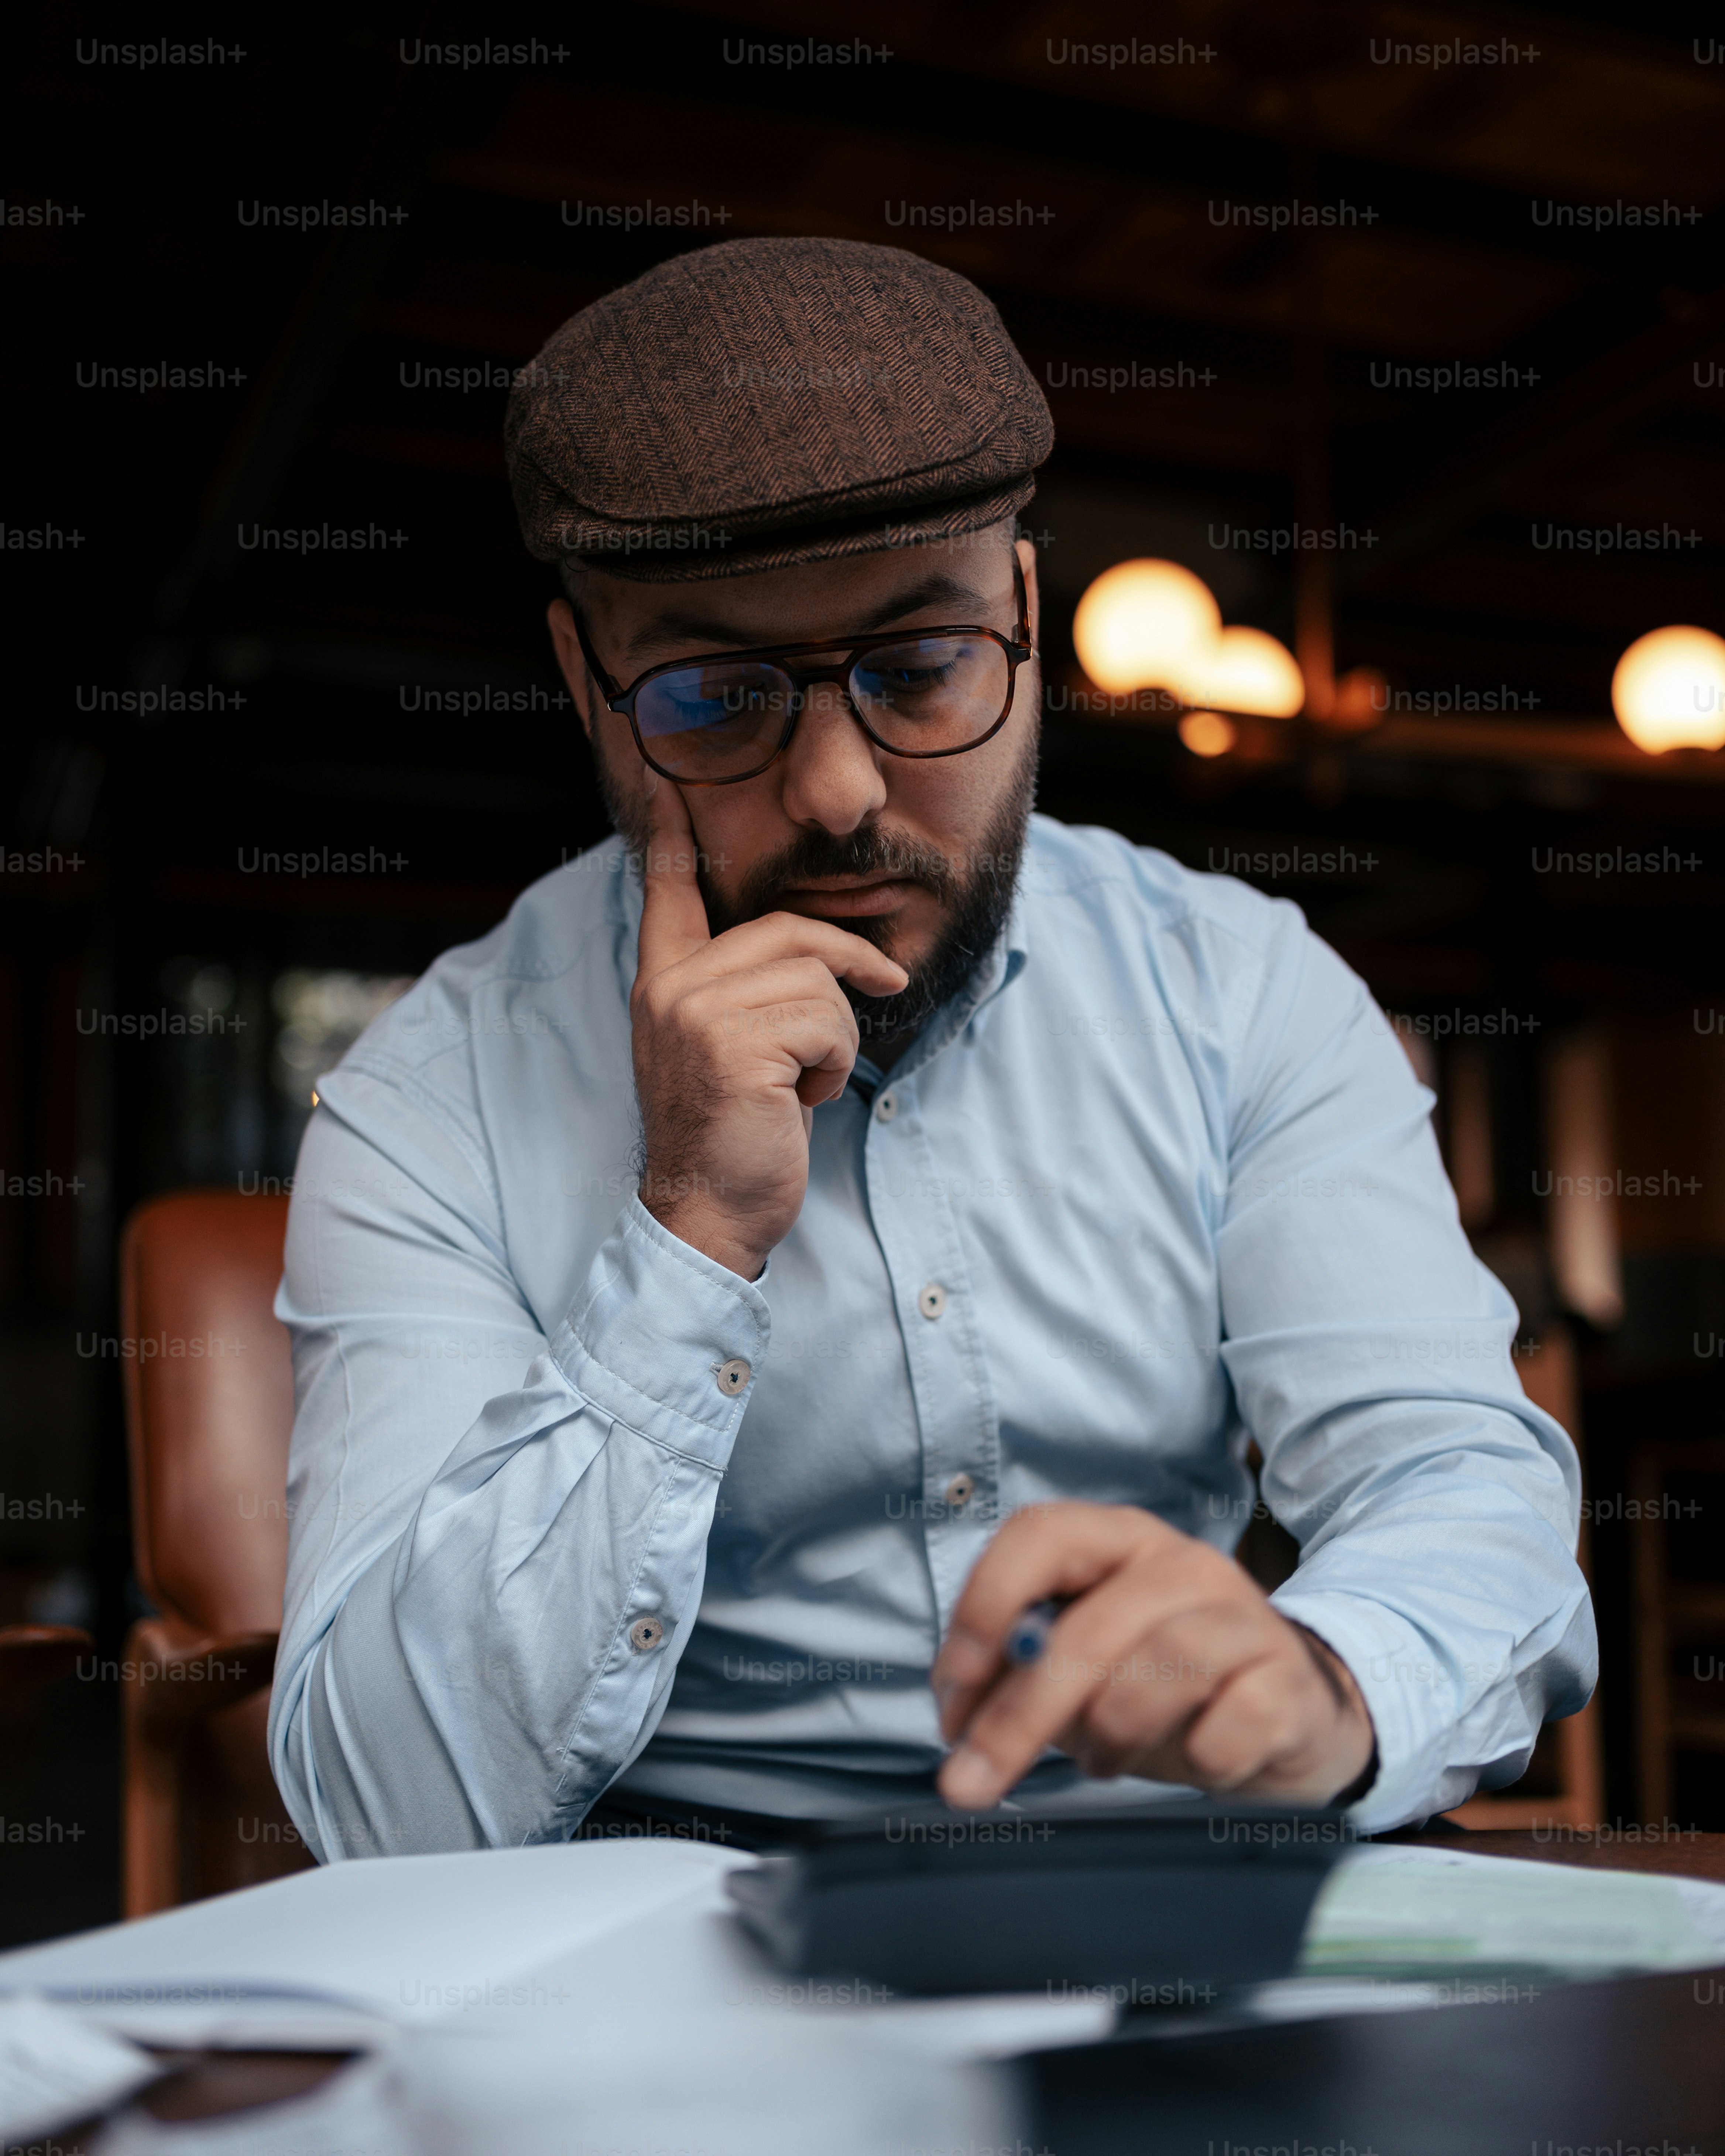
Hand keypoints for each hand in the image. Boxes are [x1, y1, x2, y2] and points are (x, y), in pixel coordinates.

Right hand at [629, 770, 907, 1278]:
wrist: (709, 1214)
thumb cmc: (735, 1136)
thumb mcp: (728, 1051)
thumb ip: (741, 994)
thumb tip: (810, 954)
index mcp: (664, 984)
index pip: (667, 895)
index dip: (669, 842)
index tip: (667, 790)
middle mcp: (672, 989)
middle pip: (788, 932)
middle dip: (847, 965)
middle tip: (885, 987)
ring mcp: (699, 1014)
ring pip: (817, 980)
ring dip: (838, 1036)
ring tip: (806, 1081)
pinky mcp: (736, 1046)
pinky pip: (827, 1021)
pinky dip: (836, 1064)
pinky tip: (803, 1101)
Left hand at [932, 1502, 1374, 1809]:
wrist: (1294, 1712)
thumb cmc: (1167, 1687)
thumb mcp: (1086, 1667)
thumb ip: (1022, 1668)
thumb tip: (959, 1712)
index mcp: (1119, 1539)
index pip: (1038, 1535)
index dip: (982, 1609)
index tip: (951, 1697)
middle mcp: (1182, 1563)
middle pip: (1083, 1632)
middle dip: (1015, 1718)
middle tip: (968, 1783)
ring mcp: (1243, 1618)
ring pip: (1145, 1682)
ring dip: (1105, 1741)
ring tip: (1107, 1757)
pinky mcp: (1287, 1682)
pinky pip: (1217, 1737)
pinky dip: (1191, 1765)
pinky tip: (1195, 1760)